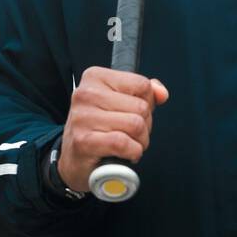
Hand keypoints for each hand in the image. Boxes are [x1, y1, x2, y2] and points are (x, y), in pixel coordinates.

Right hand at [57, 66, 168, 192]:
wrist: (74, 160)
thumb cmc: (99, 129)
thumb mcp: (120, 103)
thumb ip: (144, 93)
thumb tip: (162, 93)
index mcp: (95, 77)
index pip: (142, 84)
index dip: (147, 103)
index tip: (132, 114)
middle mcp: (86, 93)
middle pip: (142, 107)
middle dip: (144, 125)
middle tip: (129, 134)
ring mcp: (83, 117)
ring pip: (136, 125)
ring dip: (140, 141)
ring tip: (128, 144)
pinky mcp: (84, 141)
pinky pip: (123, 143)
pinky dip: (132, 152)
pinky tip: (124, 154)